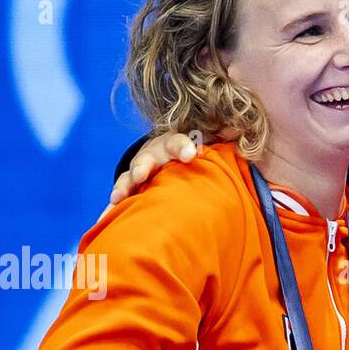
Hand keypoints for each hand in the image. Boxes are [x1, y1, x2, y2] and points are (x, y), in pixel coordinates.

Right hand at [102, 127, 235, 215]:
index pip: (179, 142)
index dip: (183, 146)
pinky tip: (107, 217)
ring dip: (124, 186)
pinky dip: (113, 206)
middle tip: (142, 175)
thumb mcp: (209, 146)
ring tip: (119, 198)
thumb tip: (242, 132)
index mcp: (175, 144)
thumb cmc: (195, 155)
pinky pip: (121, 196)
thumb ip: (226, 141)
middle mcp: (154, 155)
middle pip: (148, 157)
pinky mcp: (131, 187)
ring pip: (130, 177)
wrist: (171, 155)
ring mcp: (140, 170)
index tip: (191, 154)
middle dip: (144, 165)